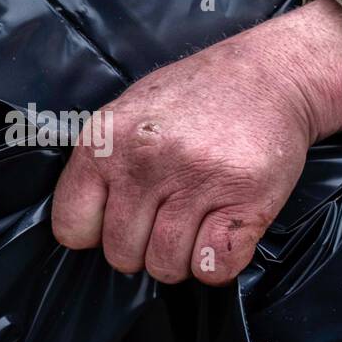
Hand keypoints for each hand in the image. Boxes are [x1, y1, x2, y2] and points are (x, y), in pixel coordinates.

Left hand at [52, 0, 341, 283]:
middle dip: (143, 249)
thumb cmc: (195, 99)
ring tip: (197, 222)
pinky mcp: (244, 196)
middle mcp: (145, 160)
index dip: (96, 233)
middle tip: (167, 219)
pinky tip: (224, 232)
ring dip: (183, 258)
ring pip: (167, 267)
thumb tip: (81, 228)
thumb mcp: (128, 112)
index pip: (71, 227)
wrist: (270, 74)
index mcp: (105, 140)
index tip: (119, 219)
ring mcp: (196, 178)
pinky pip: (215, 266)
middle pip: (121, 255)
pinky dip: (220, 263)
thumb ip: (101, 164)